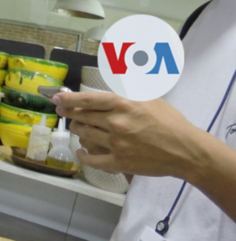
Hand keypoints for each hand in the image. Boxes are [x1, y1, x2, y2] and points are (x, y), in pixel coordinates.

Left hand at [54, 91, 207, 177]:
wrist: (184, 150)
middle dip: (70, 114)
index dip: (69, 99)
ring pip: (84, 136)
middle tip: (63, 113)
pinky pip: (90, 159)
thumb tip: (116, 79)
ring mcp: (115, 144)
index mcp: (125, 104)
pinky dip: (82, 155)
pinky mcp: (117, 162)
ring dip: (77, 131)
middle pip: (83, 117)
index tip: (57, 98)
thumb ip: (130, 92)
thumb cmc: (170, 122)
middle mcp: (116, 123)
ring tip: (76, 128)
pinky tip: (80, 151)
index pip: (89, 99)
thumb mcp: (151, 99)